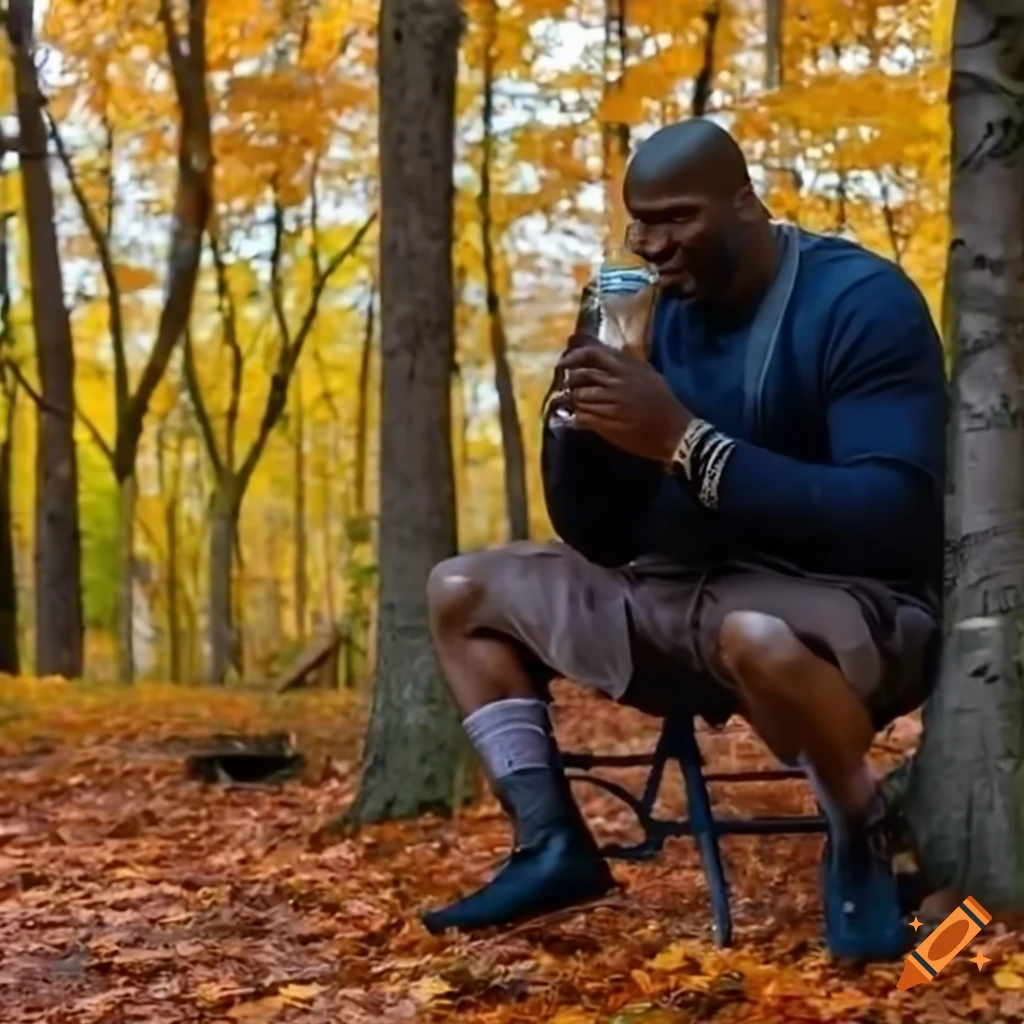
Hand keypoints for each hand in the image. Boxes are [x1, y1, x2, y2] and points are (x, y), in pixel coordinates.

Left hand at [557, 344, 691, 462]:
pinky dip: (576, 418)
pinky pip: (581, 417)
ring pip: (577, 398)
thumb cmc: (663, 402)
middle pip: (579, 376)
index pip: (592, 354)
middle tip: (569, 388)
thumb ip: (628, 361)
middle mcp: (614, 382)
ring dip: (573, 402)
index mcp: (625, 368)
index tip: (565, 363)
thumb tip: (609, 351)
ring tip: (575, 405)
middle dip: (570, 382)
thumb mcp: (649, 374)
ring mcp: (609, 404)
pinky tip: (577, 420)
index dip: (574, 357)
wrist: (674, 431)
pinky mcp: (605, 424)